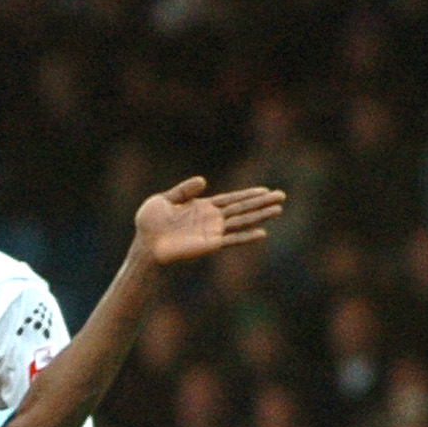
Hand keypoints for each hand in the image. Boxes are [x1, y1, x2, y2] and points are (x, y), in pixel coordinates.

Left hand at [134, 177, 284, 265]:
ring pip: (242, 221)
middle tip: (283, 196)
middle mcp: (210, 220)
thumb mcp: (164, 200)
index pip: (230, 199)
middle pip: (242, 209)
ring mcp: (211, 232)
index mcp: (201, 208)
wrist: (144, 245)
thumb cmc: (149, 225)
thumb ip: (184, 190)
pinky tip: (262, 233)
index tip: (266, 190)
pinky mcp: (209, 244)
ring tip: (279, 209)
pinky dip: (246, 236)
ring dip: (261, 215)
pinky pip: (232, 239)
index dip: (248, 194)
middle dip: (262, 203)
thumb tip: (204, 180)